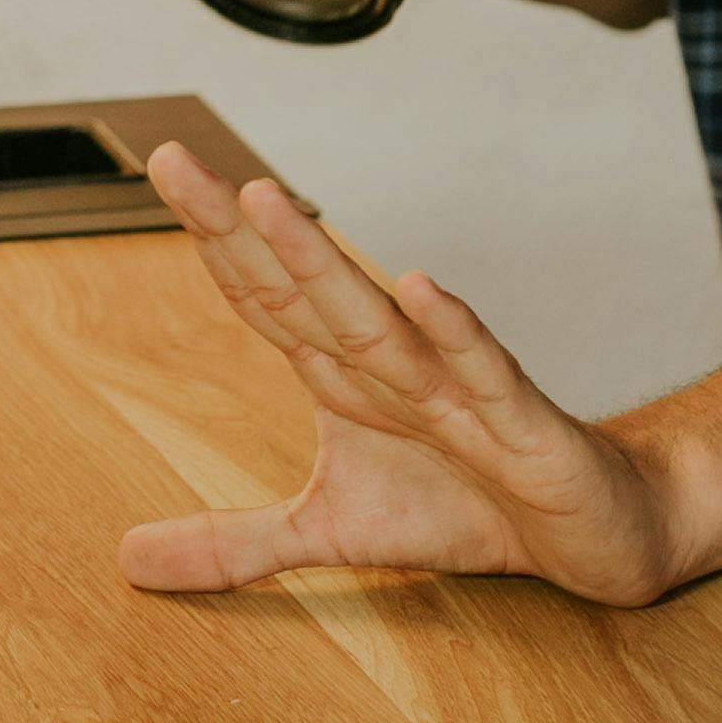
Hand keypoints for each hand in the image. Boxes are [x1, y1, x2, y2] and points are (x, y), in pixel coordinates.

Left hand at [122, 143, 686, 605]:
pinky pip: (487, 374)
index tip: (166, 175)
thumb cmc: (466, 505)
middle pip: (303, 290)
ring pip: (379, 321)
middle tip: (175, 162)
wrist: (596, 529)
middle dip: (238, 228)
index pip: (268, 299)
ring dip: (320, 265)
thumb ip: (234, 544)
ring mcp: (457, 390)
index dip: (214, 243)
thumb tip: (126, 560)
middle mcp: (393, 366)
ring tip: (264, 205)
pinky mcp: (523, 429)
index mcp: (347, 375)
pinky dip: (458, 334)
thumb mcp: (332, 535)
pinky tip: (424, 287)